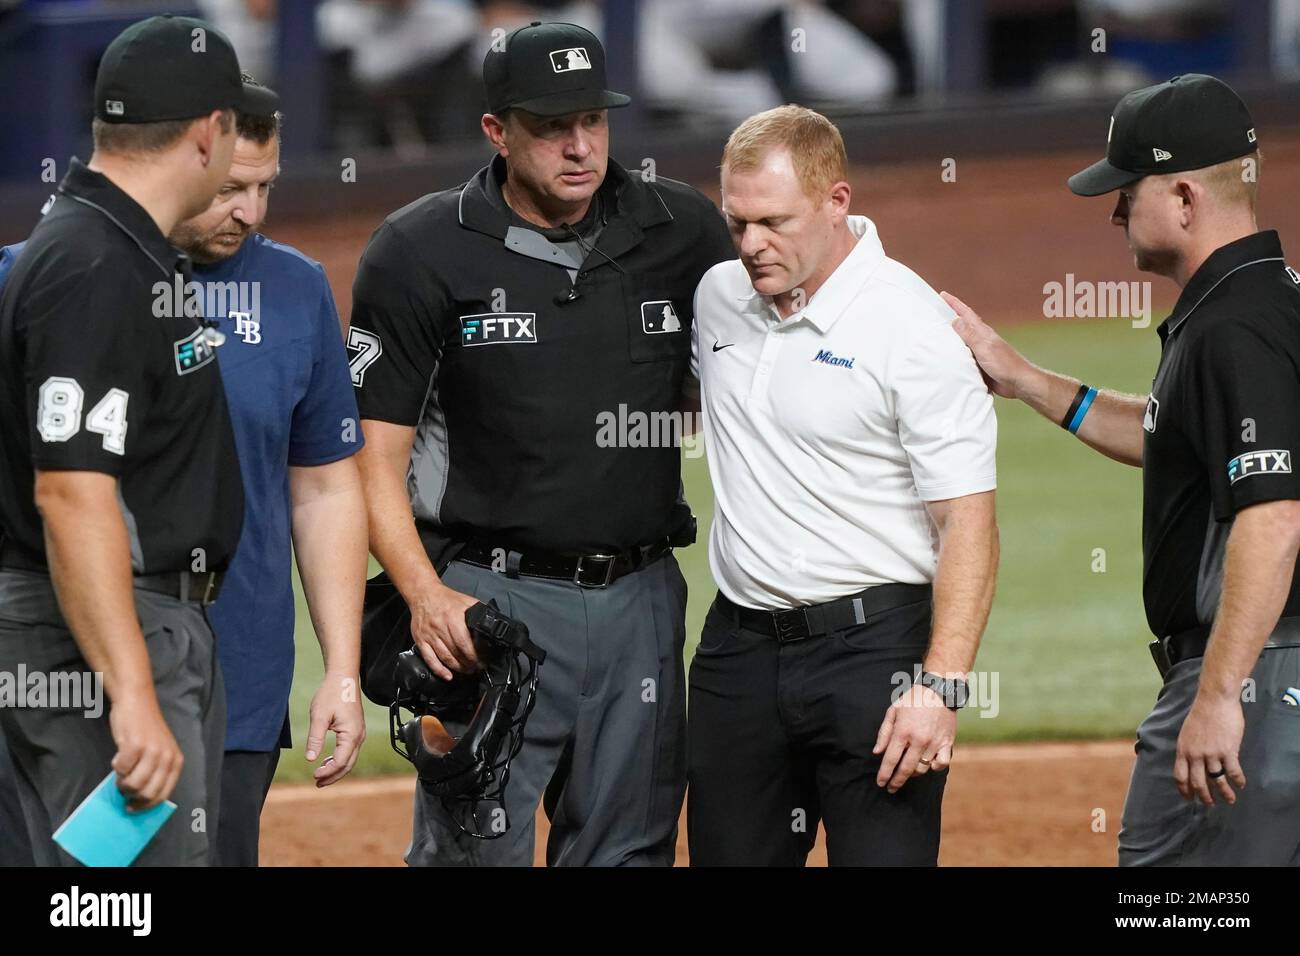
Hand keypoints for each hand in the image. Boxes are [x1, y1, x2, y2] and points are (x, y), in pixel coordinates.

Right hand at [109, 694, 183, 810]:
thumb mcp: (157, 752)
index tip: (133, 808)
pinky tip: (118, 758)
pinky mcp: (135, 746)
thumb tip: (139, 799)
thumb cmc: (144, 730)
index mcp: (176, 762)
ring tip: (121, 773)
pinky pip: (121, 769)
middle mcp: (167, 758)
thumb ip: (154, 771)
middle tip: (123, 789)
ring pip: (134, 785)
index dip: (146, 806)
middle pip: (148, 793)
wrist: (137, 702)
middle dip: (132, 796)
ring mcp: (152, 752)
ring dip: (122, 783)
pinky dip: (116, 768)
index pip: (163, 794)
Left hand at [305, 671, 366, 787]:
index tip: (313, 775)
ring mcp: (359, 733)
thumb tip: (310, 759)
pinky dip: (339, 759)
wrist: (343, 678)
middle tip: (317, 783)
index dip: (327, 772)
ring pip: (350, 759)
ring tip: (321, 777)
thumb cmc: (332, 694)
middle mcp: (359, 736)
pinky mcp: (355, 730)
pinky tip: (327, 761)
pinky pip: (350, 751)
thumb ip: (315, 738)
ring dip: (336, 769)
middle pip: (348, 764)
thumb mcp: (319, 716)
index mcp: (351, 734)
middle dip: (333, 776)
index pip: (341, 762)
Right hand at [409, 583, 480, 679]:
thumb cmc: (446, 599)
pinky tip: (448, 675)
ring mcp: (429, 635)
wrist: (423, 594)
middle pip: (456, 652)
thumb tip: (492, 623)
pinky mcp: (420, 640)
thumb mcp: (466, 601)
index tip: (483, 660)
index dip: (475, 655)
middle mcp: (440, 627)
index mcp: (453, 618)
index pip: (466, 643)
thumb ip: (479, 611)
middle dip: (469, 663)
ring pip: (445, 658)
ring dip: (458, 668)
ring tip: (467, 670)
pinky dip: (439, 670)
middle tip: (477, 667)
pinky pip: (430, 659)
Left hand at [873, 683, 956, 792]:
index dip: (884, 774)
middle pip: (905, 769)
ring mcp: (934, 743)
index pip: (890, 760)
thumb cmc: (913, 699)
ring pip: (922, 768)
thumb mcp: (893, 711)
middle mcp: (918, 740)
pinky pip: (941, 764)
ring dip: (912, 774)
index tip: (880, 783)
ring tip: (906, 773)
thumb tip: (877, 752)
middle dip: (896, 781)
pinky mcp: (947, 743)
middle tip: (890, 788)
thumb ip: (884, 733)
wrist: (939, 689)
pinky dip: (935, 768)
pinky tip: (928, 766)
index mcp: (902, 731)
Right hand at [940, 291, 1035, 400]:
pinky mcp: (979, 363)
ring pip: (962, 340)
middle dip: (951, 316)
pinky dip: (955, 352)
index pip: (966, 314)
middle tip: (937, 311)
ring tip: (938, 332)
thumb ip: (970, 335)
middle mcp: (980, 339)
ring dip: (952, 335)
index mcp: (982, 332)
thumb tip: (955, 320)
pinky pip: (963, 354)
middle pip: (963, 324)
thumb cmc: (1005, 365)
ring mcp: (980, 351)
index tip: (943, 295)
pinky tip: (948, 356)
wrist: (1019, 382)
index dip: (954, 304)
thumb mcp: (984, 347)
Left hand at [1174, 691, 1245, 804]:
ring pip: (1217, 780)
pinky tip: (1241, 784)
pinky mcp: (1228, 751)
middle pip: (1198, 782)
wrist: (1215, 700)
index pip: (1180, 776)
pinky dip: (1238, 781)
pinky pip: (1233, 772)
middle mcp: (1195, 755)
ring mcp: (1212, 753)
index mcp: (1183, 750)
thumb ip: (1189, 748)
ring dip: (1224, 793)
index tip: (1189, 799)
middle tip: (1210, 804)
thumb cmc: (1201, 714)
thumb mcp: (1187, 733)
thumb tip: (1192, 762)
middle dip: (1204, 796)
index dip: (1184, 790)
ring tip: (1230, 800)